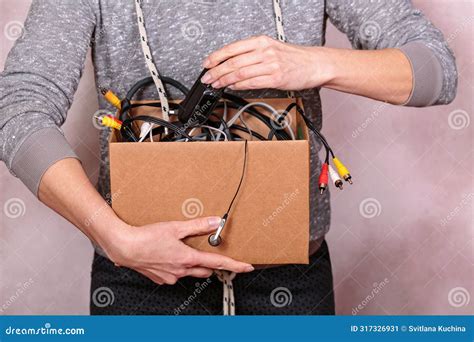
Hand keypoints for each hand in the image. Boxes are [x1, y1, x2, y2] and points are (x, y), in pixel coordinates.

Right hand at [105, 216, 253, 284]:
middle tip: (213, 255)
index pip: (218, 263)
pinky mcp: (161, 279)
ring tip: (184, 251)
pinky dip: (177, 267)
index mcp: (188, 259)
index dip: (235, 265)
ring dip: (193, 264)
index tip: (247, 267)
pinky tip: (169, 256)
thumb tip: (215, 222)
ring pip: (190, 273)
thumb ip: (197, 225)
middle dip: (211, 264)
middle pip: (205, 270)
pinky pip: (175, 274)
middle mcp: (181, 271)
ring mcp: (171, 277)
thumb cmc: (147, 238)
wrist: (125, 248)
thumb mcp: (175, 227)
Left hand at [201, 35, 332, 90]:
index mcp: (261, 41)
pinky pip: (251, 83)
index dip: (216, 57)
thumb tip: (231, 63)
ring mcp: (270, 65)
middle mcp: (264, 51)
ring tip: (215, 84)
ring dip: (224, 80)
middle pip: (233, 62)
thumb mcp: (271, 48)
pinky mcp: (275, 78)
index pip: (232, 48)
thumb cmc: (294, 58)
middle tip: (207, 78)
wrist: (314, 64)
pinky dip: (238, 86)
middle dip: (216, 71)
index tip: (206, 64)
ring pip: (239, 73)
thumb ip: (252, 54)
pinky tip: (231, 87)